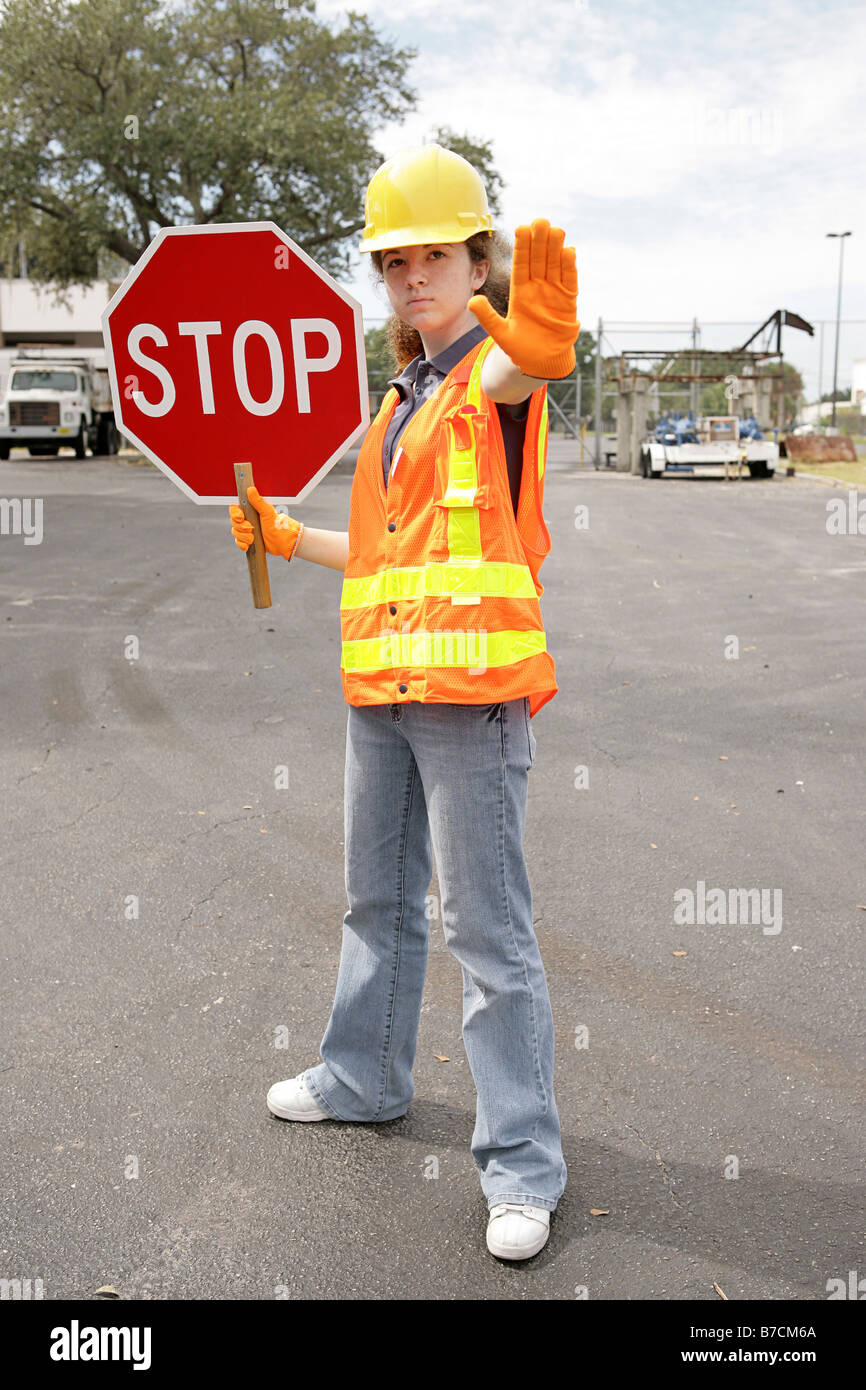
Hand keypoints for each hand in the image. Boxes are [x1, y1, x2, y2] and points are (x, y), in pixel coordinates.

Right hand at [228, 486, 301, 560]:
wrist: (284, 543)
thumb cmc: (278, 526)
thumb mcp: (268, 512)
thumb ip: (258, 501)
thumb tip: (250, 489)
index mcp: (251, 510)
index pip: (235, 509)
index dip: (235, 513)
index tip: (240, 517)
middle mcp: (248, 519)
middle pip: (234, 521)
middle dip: (241, 527)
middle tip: (251, 528)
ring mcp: (248, 530)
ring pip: (235, 532)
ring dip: (243, 536)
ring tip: (253, 538)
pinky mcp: (249, 541)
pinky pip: (238, 542)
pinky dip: (242, 544)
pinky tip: (249, 545)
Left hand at [469, 218, 579, 379]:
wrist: (542, 363)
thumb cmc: (521, 349)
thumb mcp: (501, 334)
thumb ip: (488, 317)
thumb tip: (471, 301)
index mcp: (520, 293)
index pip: (521, 265)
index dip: (522, 247)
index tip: (521, 227)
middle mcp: (537, 289)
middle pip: (539, 260)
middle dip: (539, 241)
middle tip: (540, 221)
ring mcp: (554, 294)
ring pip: (554, 266)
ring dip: (556, 248)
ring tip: (556, 230)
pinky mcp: (568, 302)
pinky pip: (569, 281)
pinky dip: (569, 268)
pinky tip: (569, 251)